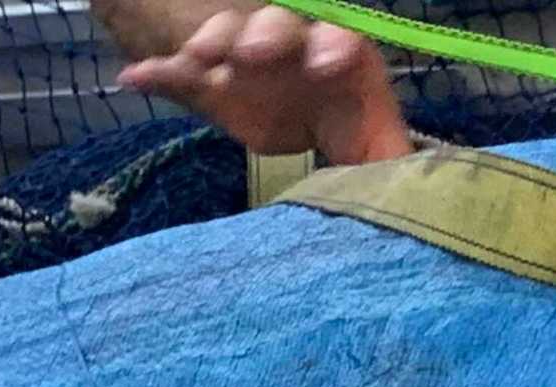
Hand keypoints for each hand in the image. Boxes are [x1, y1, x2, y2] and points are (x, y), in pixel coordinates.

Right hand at [119, 5, 412, 164]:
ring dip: (213, 42)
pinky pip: (177, 69)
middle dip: (266, 35)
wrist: (300, 122)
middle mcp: (290, 45)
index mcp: (337, 56)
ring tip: (199, 60)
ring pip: (228, 34)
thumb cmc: (343, 127)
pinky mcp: (207, 78)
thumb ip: (391, 164)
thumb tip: (421, 192)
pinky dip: (156, 73)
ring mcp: (244, 56)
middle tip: (254, 55)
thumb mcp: (371, 149)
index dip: (332, 45)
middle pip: (278, 25)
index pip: (339, 37)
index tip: (327, 64)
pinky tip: (135, 80)